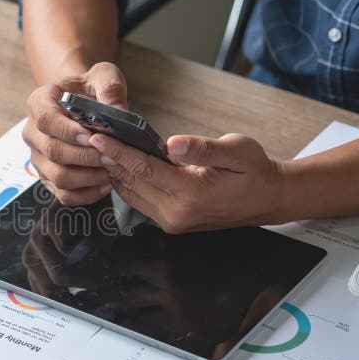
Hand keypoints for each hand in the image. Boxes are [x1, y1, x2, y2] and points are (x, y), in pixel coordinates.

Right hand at [23, 62, 127, 205]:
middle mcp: (32, 132)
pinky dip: (86, 194)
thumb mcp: (102, 76)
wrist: (79, 104)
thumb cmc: (89, 90)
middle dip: (85, 157)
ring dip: (87, 178)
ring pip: (57, 177)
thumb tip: (118, 112)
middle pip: (53, 151)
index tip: (91, 137)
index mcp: (39, 103)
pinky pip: (63, 194)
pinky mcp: (47, 177)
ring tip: (111, 171)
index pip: (46, 120)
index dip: (68, 132)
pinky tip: (106, 185)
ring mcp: (38, 157)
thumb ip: (110, 87)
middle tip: (113, 157)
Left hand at [88, 133, 287, 232]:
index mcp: (190, 194)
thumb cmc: (255, 170)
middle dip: (109, 160)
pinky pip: (140, 201)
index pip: (143, 168)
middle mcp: (176, 212)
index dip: (117, 151)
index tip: (97, 136)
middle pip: (131, 182)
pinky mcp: (171, 223)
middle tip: (89, 137)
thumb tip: (172, 143)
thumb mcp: (238, 150)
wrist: (269, 199)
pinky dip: (127, 183)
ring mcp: (172, 222)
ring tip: (99, 149)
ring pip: (131, 194)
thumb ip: (203, 148)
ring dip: (114, 172)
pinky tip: (118, 166)